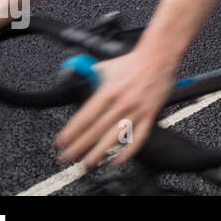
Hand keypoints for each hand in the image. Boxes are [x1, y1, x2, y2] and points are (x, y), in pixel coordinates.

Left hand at [54, 49, 173, 168]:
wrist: (159, 56)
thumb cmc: (133, 62)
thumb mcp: (106, 67)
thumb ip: (90, 77)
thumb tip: (76, 82)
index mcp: (108, 92)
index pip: (85, 117)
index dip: (71, 133)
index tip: (61, 143)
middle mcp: (121, 103)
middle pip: (96, 131)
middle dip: (79, 147)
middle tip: (67, 158)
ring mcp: (136, 111)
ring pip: (115, 137)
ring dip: (99, 153)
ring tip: (87, 163)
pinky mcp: (149, 115)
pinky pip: (139, 137)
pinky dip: (129, 151)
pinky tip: (119, 160)